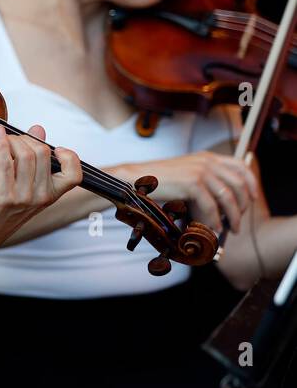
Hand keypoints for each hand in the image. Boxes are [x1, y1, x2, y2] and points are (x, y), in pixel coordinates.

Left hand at [0, 124, 81, 253]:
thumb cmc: (3, 207)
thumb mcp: (24, 185)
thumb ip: (34, 157)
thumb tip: (38, 128)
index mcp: (52, 195)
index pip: (75, 174)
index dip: (69, 157)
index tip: (55, 148)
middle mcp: (41, 197)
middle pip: (43, 153)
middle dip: (27, 139)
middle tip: (14, 140)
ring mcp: (23, 197)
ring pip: (25, 155)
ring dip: (13, 140)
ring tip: (3, 139)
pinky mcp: (3, 196)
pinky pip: (5, 162)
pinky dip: (1, 143)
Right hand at [117, 151, 258, 231]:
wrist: (134, 179)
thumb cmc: (156, 180)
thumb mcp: (184, 174)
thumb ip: (203, 181)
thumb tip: (218, 202)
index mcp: (206, 157)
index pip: (240, 166)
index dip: (251, 184)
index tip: (252, 199)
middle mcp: (207, 161)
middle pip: (238, 184)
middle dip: (242, 207)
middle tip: (237, 222)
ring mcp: (200, 171)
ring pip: (227, 197)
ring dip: (231, 217)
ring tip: (228, 230)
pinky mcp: (192, 183)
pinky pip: (211, 206)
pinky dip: (213, 220)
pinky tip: (212, 228)